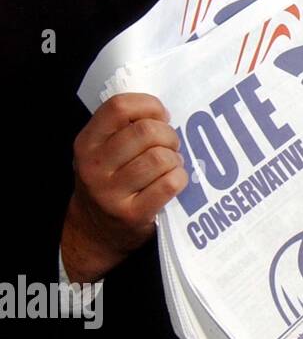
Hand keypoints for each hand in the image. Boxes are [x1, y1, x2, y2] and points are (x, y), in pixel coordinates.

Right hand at [62, 93, 187, 283]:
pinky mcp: (132, 214)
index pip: (119, 106)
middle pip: (147, 131)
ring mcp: (111, 193)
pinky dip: (180, 178)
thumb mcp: (103, 151)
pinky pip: (170, 183)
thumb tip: (164, 113)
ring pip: (161, 158)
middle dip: (168, 135)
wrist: (95, 232)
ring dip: (175, 159)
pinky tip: (173, 181)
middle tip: (170, 146)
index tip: (161, 117)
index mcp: (87, 143)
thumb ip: (125, 128)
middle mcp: (94, 166)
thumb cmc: (109, 181)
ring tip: (170, 165)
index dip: (149, 106)